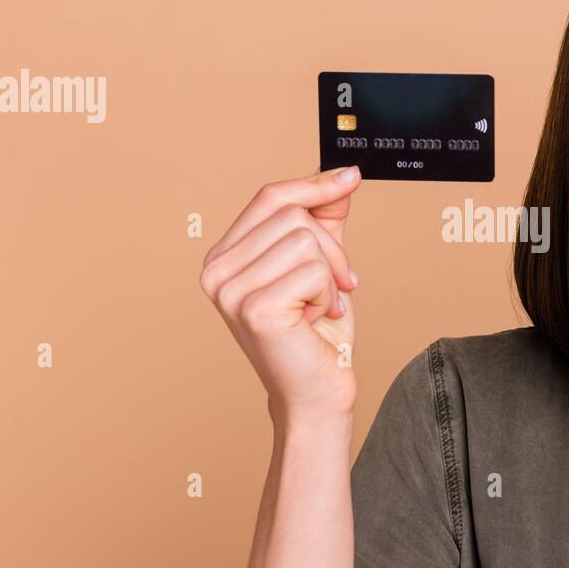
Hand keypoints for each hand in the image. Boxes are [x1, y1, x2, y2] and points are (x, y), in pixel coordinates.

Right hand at [200, 165, 362, 421]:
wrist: (317, 391)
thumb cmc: (317, 333)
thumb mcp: (321, 264)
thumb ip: (324, 220)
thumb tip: (343, 176)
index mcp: (223, 256)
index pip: (270, 197)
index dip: (314, 185)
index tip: (352, 177)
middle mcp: (216, 271)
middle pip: (291, 213)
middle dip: (331, 247)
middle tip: (338, 286)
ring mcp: (230, 290)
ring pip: (306, 239)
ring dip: (330, 276)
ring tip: (320, 308)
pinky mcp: (255, 308)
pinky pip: (314, 270)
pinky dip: (328, 295)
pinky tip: (316, 321)